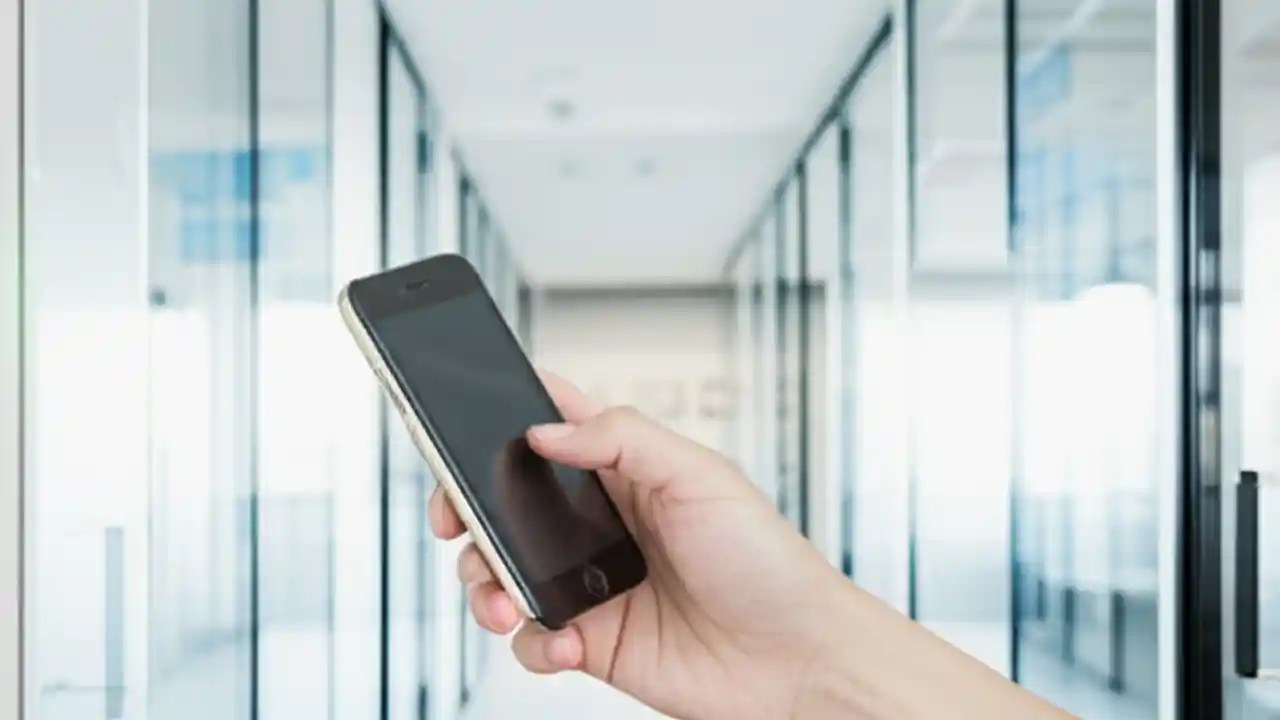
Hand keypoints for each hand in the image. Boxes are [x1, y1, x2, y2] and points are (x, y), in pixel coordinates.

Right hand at [428, 371, 846, 718]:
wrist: (797, 662)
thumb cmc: (766, 562)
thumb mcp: (701, 476)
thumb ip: (621, 439)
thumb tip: (544, 430)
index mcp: (626, 469)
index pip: (550, 428)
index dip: (500, 422)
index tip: (457, 429)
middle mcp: (600, 522)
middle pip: (505, 503)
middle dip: (466, 512)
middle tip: (453, 522)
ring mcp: (590, 582)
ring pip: (501, 573)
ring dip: (485, 586)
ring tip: (504, 605)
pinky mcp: (590, 640)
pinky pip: (531, 638)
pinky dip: (533, 643)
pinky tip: (567, 644)